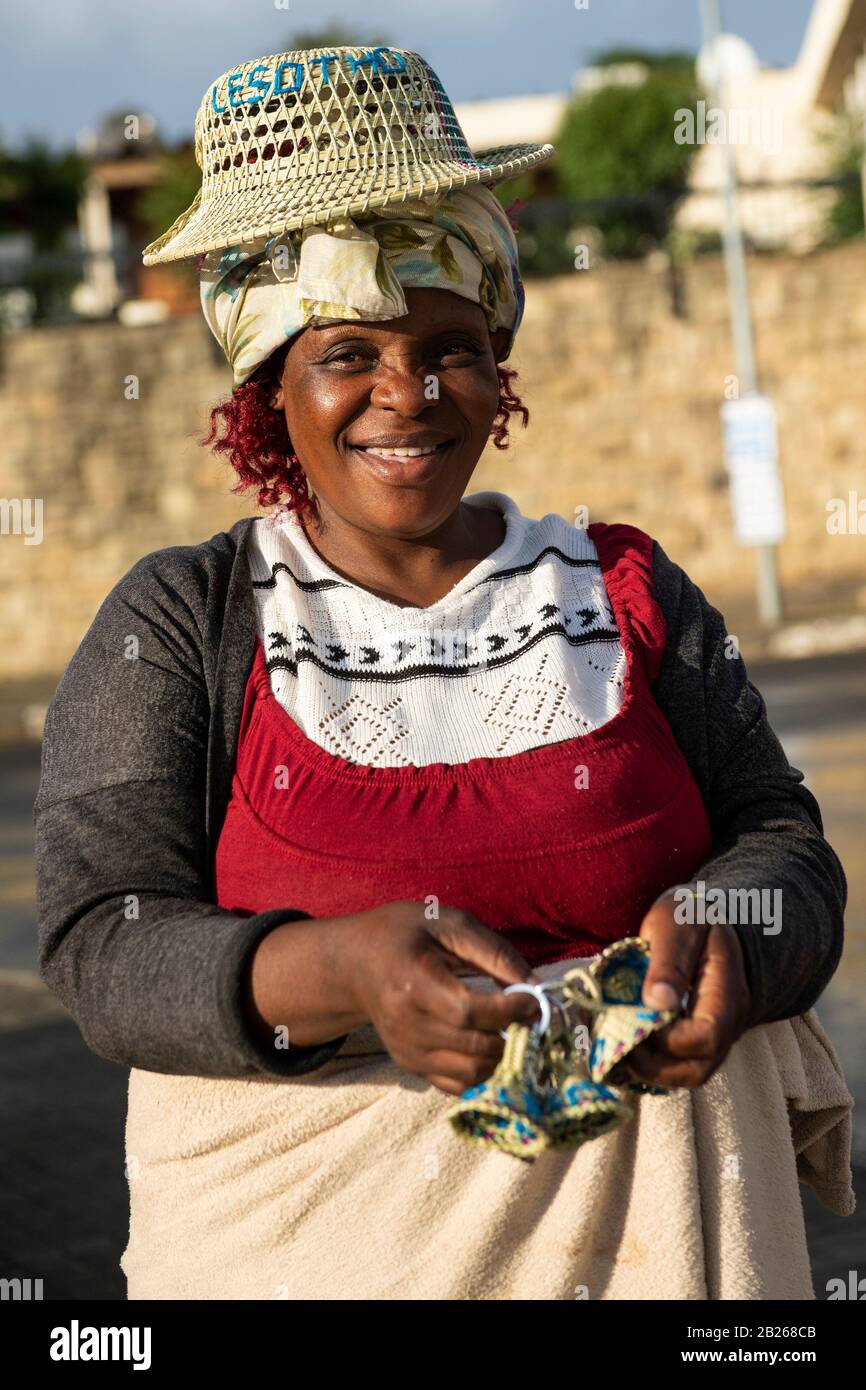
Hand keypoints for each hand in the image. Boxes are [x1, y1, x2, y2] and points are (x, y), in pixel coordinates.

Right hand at [347, 901, 541, 1095]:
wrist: (354, 964)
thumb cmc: (404, 934)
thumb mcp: (448, 923)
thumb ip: (494, 952)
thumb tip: (536, 986)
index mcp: (413, 981)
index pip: (469, 1011)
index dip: (509, 1010)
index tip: (533, 999)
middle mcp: (405, 1023)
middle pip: (474, 1046)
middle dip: (513, 1034)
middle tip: (529, 1015)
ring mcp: (405, 1050)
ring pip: (471, 1072)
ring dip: (502, 1056)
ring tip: (511, 1030)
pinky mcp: (409, 1065)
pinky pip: (457, 1084)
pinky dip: (483, 1071)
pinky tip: (489, 1044)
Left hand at [613, 894, 750, 1089]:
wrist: (703, 917)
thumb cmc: (689, 917)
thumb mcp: (675, 925)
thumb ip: (668, 963)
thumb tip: (658, 1002)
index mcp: (726, 993)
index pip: (706, 1037)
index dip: (668, 1040)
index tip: (635, 1018)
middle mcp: (728, 1023)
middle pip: (697, 1070)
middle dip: (653, 1066)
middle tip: (617, 1043)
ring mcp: (715, 1034)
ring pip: (688, 1075)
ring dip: (650, 1071)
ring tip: (617, 1048)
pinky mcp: (697, 1038)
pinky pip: (679, 1065)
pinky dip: (651, 1065)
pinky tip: (625, 1047)